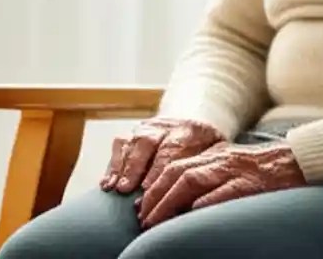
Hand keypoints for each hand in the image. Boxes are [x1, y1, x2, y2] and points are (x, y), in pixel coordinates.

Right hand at [100, 118, 223, 193]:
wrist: (195, 119)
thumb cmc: (207, 148)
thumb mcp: (216, 154)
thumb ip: (204, 170)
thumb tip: (197, 202)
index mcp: (190, 131)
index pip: (172, 149)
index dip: (159, 168)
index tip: (149, 189)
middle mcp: (166, 126)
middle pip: (148, 143)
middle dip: (137, 168)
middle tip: (129, 191)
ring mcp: (148, 127)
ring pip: (132, 142)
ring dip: (123, 167)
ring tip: (115, 188)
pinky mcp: (134, 131)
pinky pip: (119, 144)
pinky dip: (112, 164)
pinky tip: (107, 183)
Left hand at [136, 142, 304, 228]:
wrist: (296, 162)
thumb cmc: (262, 173)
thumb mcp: (229, 169)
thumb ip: (207, 179)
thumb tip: (180, 204)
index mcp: (212, 155)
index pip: (174, 167)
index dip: (154, 187)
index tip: (140, 207)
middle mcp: (218, 159)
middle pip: (176, 173)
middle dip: (155, 196)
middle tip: (143, 219)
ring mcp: (233, 170)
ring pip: (192, 180)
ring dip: (169, 201)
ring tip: (156, 221)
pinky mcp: (249, 183)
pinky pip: (224, 190)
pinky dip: (205, 201)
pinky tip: (190, 214)